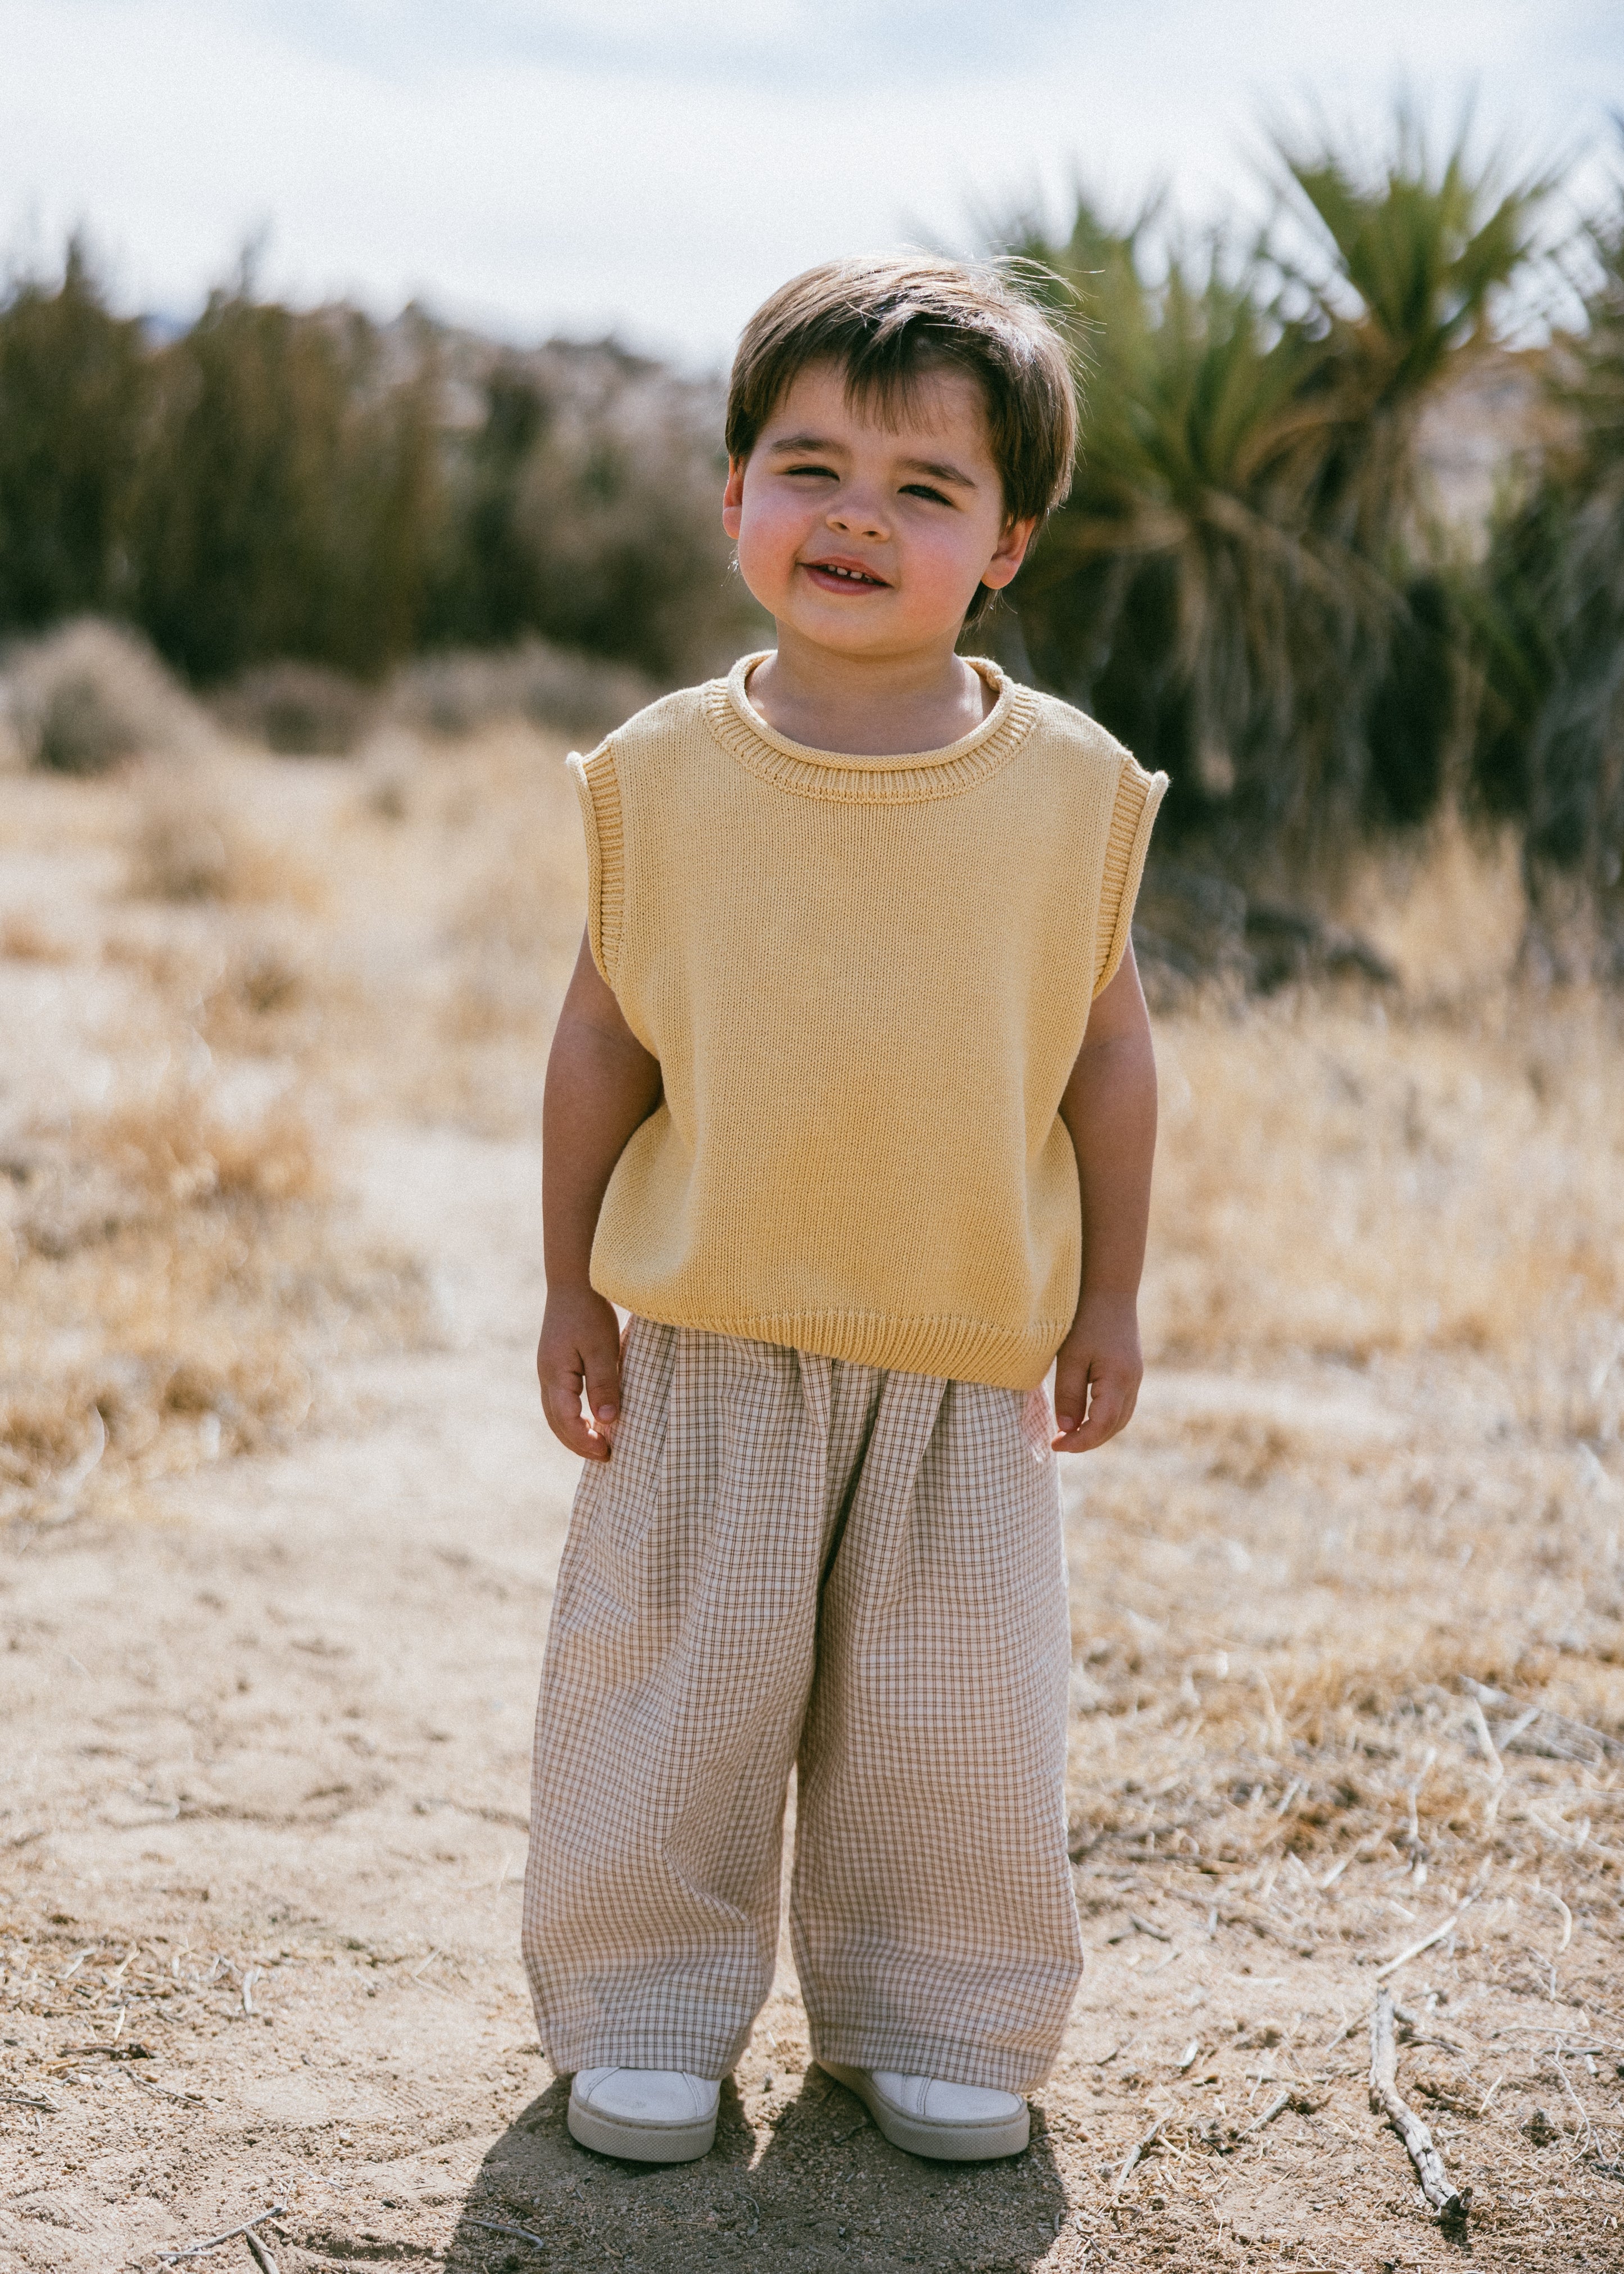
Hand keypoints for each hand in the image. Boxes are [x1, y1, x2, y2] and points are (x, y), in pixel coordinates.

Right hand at [537, 1285, 623, 1459]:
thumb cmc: (590, 1312)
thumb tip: (608, 1421)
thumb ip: (604, 1384)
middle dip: (578, 1443)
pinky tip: (590, 1419)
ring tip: (597, 1445)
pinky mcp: (555, 1365)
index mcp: (555, 1376)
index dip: (585, 1441)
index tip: (607, 1453)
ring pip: (555, 1413)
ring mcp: (548, 1371)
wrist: (574, 1281)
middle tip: (605, 1457)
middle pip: (556, 1422)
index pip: (566, 1420)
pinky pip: (559, 1401)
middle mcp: (547, 1377)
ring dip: (574, 1432)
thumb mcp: (603, 1348)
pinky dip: (572, 1418)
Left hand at [1052, 1292, 1142, 1452]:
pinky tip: (1085, 1418)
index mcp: (1118, 1380)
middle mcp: (1132, 1383)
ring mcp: (1135, 1378)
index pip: (1100, 1426)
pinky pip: (1122, 1407)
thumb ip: (1068, 1394)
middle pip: (1113, 1427)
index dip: (1078, 1441)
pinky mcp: (1132, 1373)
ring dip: (1097, 1433)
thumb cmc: (1085, 1320)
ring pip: (1120, 1420)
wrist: (1110, 1291)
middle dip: (1087, 1441)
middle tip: (1059, 1443)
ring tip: (1070, 1435)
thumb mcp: (1070, 1357)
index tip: (1054, 1445)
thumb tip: (1066, 1428)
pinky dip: (1105, 1420)